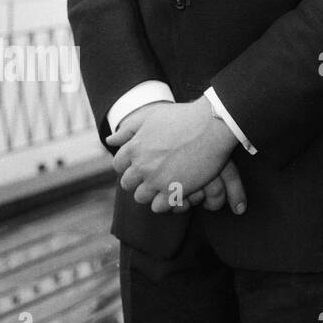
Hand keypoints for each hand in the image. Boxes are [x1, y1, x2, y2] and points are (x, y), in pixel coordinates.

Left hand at [107, 97, 238, 212]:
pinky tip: (175, 190)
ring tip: (166, 183)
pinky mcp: (174, 190)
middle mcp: (142, 166)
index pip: (118, 165)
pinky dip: (165, 202)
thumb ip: (128, 129)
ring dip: (151, 192)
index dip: (129, 165)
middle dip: (139, 180)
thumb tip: (109, 140)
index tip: (142, 163)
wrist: (212, 124)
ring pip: (142, 197)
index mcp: (134, 147)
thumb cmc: (184, 116)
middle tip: (155, 174)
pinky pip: (159, 206)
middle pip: (128, 183)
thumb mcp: (152, 116)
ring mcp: (157, 180)